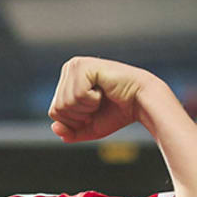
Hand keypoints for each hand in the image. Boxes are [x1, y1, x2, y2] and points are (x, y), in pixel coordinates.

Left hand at [48, 57, 167, 141]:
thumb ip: (69, 131)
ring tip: (102, 96)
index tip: (94, 111)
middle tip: (99, 104)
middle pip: (58, 108)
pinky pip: (77, 95)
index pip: (54, 112)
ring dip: (87, 107)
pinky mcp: (84, 66)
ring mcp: (76, 65)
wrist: (142, 103)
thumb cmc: (117, 112)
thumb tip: (54, 127)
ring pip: (65, 103)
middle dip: (80, 115)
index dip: (74, 121)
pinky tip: (104, 90)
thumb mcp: (89, 128)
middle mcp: (69, 68)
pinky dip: (92, 100)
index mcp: (66, 80)